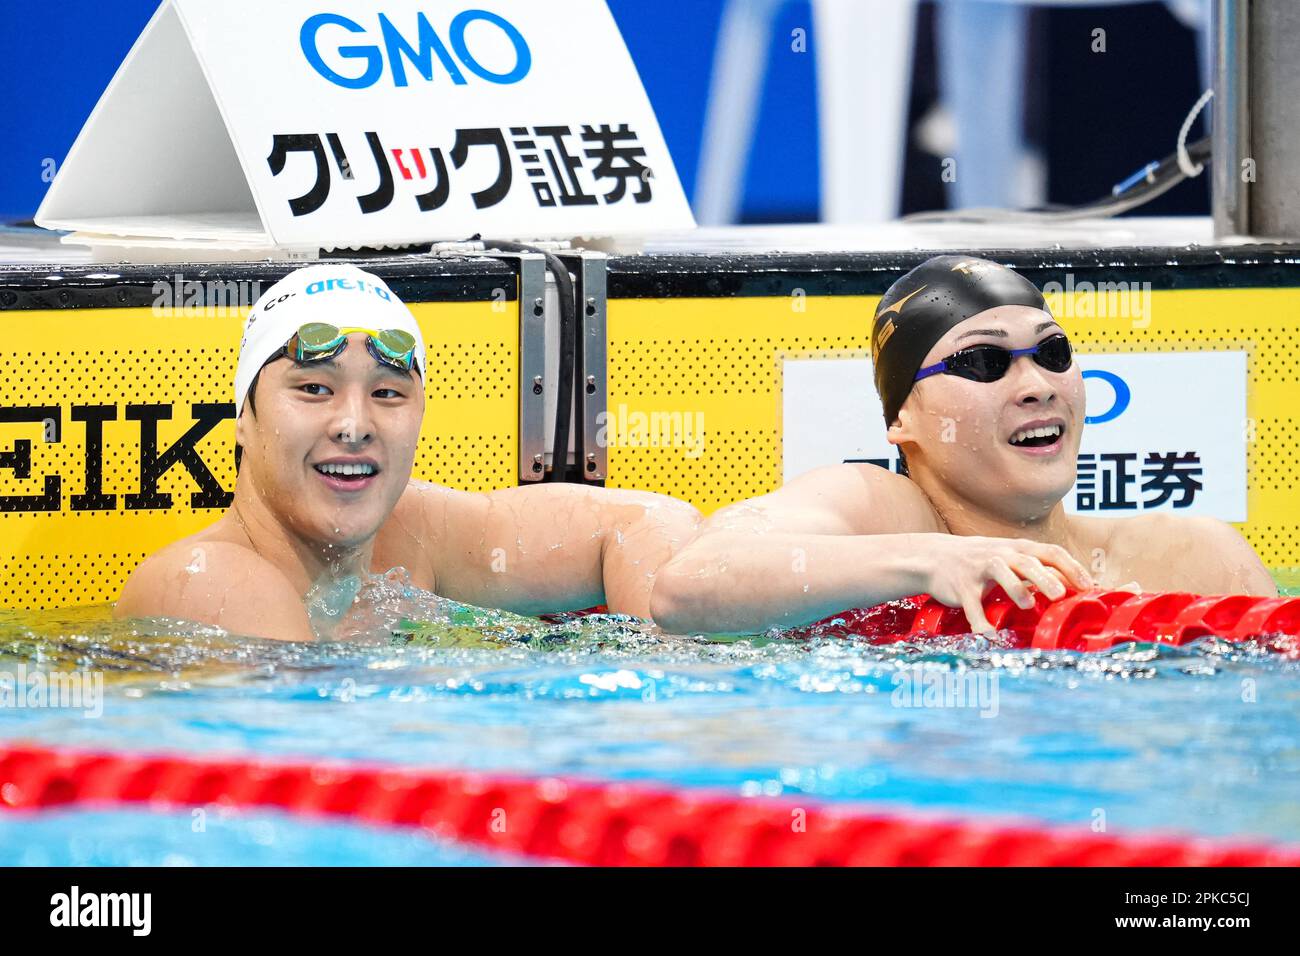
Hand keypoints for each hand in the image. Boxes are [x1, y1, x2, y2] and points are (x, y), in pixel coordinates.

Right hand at [918, 535, 1093, 633]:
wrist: (937, 557)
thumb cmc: (985, 561)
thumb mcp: (1013, 559)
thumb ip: (1041, 569)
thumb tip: (1079, 585)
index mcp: (1019, 548)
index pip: (1050, 551)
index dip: (1071, 567)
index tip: (1089, 586)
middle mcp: (1001, 554)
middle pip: (1026, 560)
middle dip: (1045, 576)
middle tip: (1061, 594)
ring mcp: (980, 569)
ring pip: (1000, 572)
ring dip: (1015, 587)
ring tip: (1028, 605)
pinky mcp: (962, 586)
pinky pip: (972, 604)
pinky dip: (980, 621)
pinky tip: (989, 635)